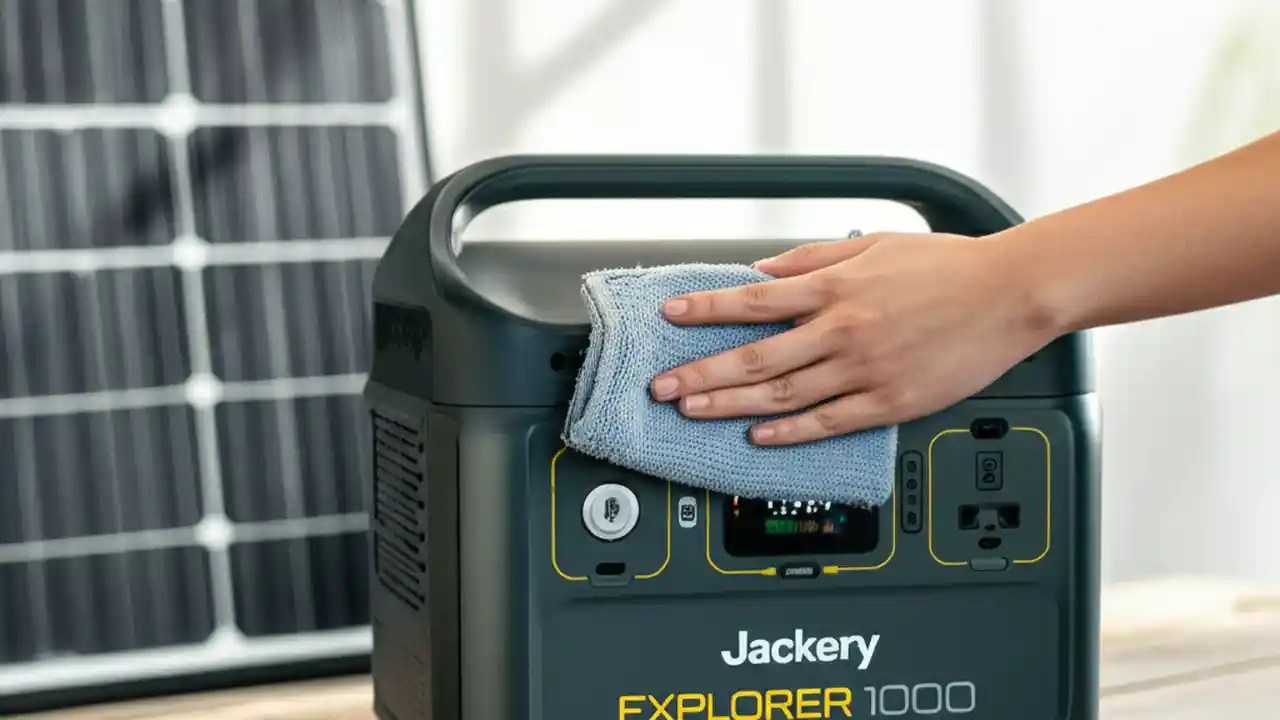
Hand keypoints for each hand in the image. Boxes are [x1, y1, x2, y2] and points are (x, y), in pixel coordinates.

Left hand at [649, 232, 1058, 444]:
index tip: (671, 317)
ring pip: (783, 395)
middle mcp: (843, 330)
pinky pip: (828, 422)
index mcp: (837, 288)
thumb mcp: (875, 245)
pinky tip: (758, 436)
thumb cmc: (949, 265)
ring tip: (692, 411)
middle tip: (663, 386)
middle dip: (702, 372)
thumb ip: (814, 260)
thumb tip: (764, 270)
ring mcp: (865, 370)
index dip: (706, 310)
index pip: (754, 300)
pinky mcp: (891, 402)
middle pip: (756, 357)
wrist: (1012, 292)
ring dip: (731, 404)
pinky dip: (789, 432)